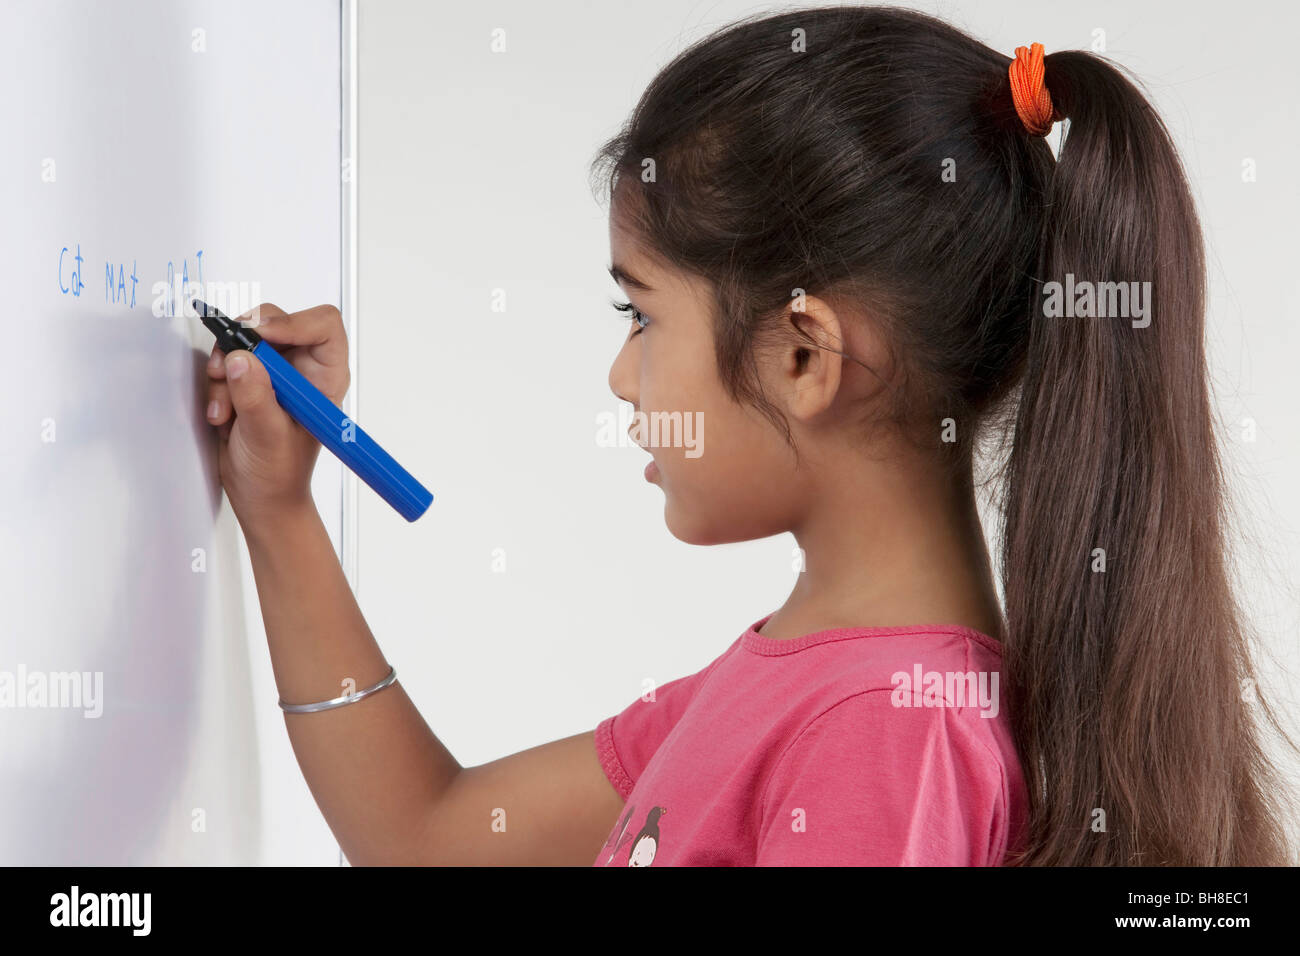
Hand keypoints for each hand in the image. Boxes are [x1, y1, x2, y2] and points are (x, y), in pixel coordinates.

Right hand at [205, 303, 350, 525]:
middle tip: (226, 369)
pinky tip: (222, 415)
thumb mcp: (267, 436)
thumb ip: (256, 396)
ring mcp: (275, 372)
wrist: (259, 496)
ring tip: (226, 408)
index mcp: (325, 378)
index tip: (259, 337)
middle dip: (244, 343)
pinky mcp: (249, 378)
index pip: (324, 326)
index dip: (293, 323)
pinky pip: (227, 360)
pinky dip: (218, 383)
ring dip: (226, 369)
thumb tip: (241, 359)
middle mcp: (303, 369)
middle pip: (275, 322)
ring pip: (244, 340)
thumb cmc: (279, 473)